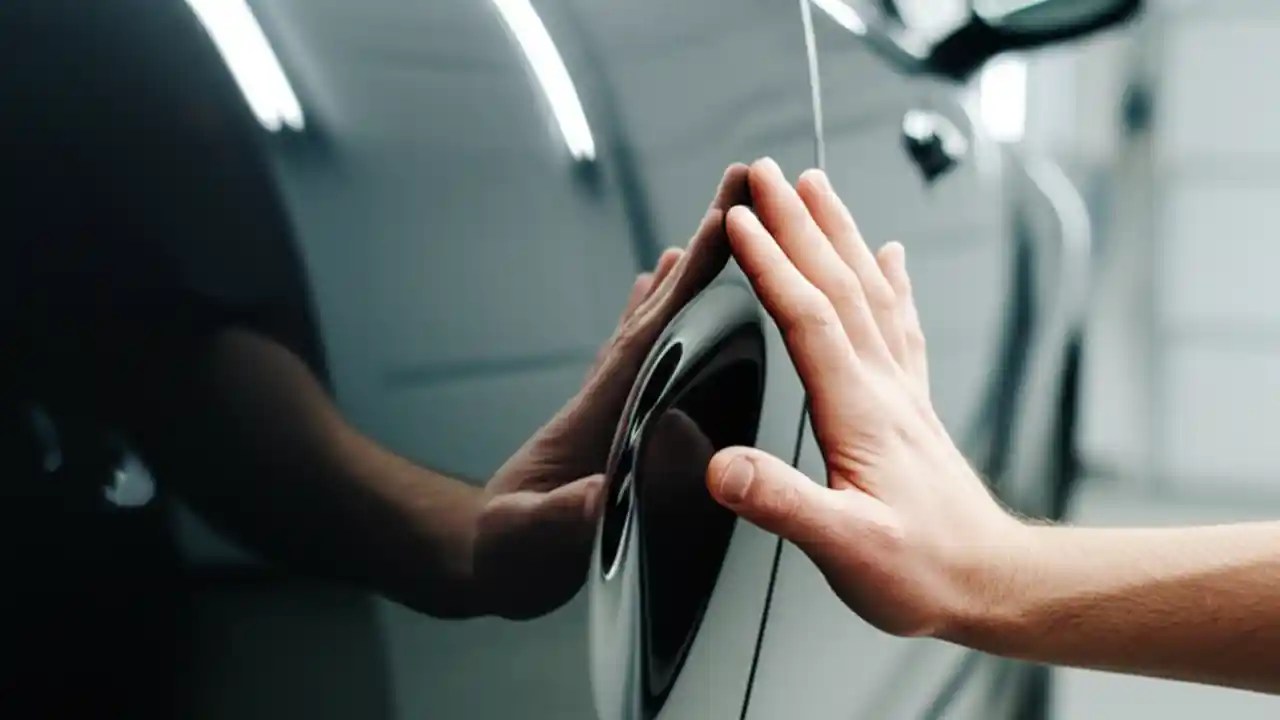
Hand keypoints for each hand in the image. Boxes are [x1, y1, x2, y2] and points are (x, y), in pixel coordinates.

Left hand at [472, 164, 749, 618]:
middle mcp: (613, 391)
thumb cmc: (506, 554)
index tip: (731, 213)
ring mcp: (612, 399)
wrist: (479, 558)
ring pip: (660, 318)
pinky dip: (662, 308)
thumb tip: (602, 495)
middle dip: (708, 244)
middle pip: (667, 304)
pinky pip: (645, 348)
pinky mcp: (611, 415)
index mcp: (605, 409)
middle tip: (744, 182)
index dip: (697, 272)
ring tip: (720, 220)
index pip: (660, 327)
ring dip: (692, 269)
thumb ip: (563, 518)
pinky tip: (662, 283)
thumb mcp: (530, 541)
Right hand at [705, 158, 1025, 637]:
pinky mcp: (909, 406)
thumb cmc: (922, 571)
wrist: (991, 583)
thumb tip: (720, 466)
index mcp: (860, 412)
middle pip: (837, 284)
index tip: (740, 219)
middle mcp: (884, 388)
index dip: (772, 264)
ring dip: (838, 233)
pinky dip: (889, 279)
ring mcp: (900, 392)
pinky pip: (898, 324)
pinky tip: (890, 256)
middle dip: (798, 222)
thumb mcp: (843, 548)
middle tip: (767, 173)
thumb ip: (782, 503)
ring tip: (816, 187)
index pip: (809, 317)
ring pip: (868, 290)